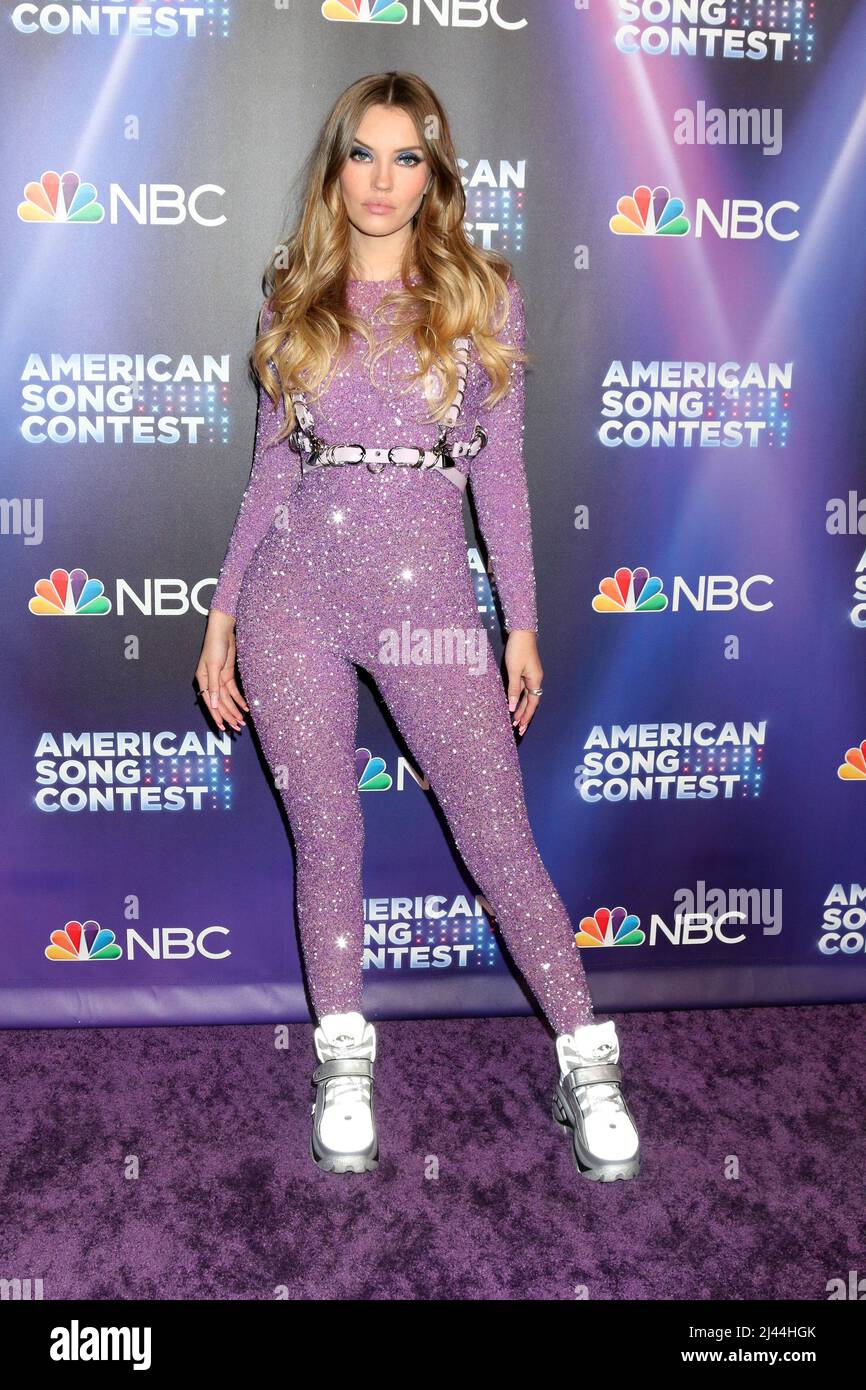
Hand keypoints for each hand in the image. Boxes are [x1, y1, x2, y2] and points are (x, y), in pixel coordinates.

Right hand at [195, 610, 248, 732]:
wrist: (223, 632)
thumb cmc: (214, 647)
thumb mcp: (213, 667)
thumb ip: (213, 687)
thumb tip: (213, 704)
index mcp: (202, 681)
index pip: (210, 702)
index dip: (216, 715)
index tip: (222, 727)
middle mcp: (210, 682)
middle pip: (220, 703)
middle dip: (228, 715)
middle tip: (237, 728)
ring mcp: (219, 679)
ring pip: (228, 699)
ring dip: (234, 710)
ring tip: (242, 722)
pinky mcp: (228, 675)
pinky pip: (234, 691)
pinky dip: (240, 700)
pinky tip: (245, 708)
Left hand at [505, 629, 542, 735]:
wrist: (521, 632)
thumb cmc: (518, 649)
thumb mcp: (514, 670)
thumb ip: (513, 689)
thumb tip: (511, 707)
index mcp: (535, 680)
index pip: (532, 704)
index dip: (526, 716)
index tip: (521, 727)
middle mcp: (535, 680)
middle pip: (531, 702)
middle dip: (524, 716)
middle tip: (519, 729)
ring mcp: (531, 676)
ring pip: (527, 696)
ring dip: (521, 708)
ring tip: (515, 720)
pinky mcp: (525, 671)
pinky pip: (523, 689)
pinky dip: (518, 698)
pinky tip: (513, 704)